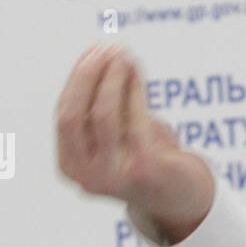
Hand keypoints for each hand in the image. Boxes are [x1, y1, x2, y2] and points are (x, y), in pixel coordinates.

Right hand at [56, 44, 213, 243]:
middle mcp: (85, 175)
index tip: (92, 52)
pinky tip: (137, 72)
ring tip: (124, 55)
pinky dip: (133, 90)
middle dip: (88, 77)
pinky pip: (135, 120)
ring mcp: (112, 175)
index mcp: (70, 165)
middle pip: (75, 115)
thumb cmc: (147, 157)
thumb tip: (103, 59)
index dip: (76, 81)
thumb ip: (104, 108)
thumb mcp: (117, 135)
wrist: (182, 197)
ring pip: (104, 115)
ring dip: (113, 79)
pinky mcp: (143, 169)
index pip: (63, 115)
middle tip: (106, 49)